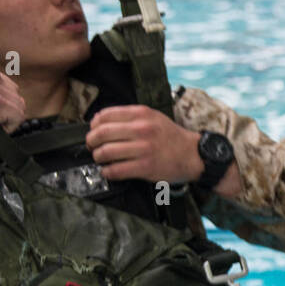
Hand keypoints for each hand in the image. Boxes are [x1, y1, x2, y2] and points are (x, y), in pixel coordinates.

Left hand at [85, 105, 202, 182]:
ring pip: (106, 152)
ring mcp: (143, 149)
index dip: (94, 124)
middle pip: (102, 133)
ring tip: (100, 159)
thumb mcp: (153, 117)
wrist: (193, 154)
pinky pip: (116, 170)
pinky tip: (108, 171)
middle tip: (92, 146)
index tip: (93, 130)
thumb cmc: (171, 137)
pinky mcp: (145, 167)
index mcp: (142, 114)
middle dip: (91, 141)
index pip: (105, 115)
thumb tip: (102, 121)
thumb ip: (130, 117)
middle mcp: (142, 129)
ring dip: (98, 157)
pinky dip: (107, 172)